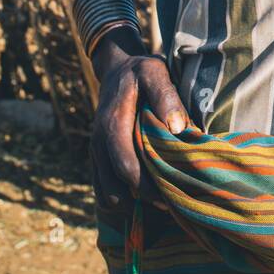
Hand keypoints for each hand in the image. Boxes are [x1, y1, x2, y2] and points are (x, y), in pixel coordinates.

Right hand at [90, 29, 187, 214]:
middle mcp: (98, 142)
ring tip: (158, 200)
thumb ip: (166, 96)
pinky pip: (102, 188)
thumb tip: (177, 127)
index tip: (170, 197)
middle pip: (114, 188)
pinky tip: (144, 195)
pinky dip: (120, 197)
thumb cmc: (140, 70)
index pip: (125, 167)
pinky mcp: (98, 156)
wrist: (115, 69)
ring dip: (129, 202)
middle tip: (169, 204)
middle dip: (141, 200)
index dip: (146, 187)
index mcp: (112, 124)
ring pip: (106, 193)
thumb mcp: (155, 72)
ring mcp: (95, 151)